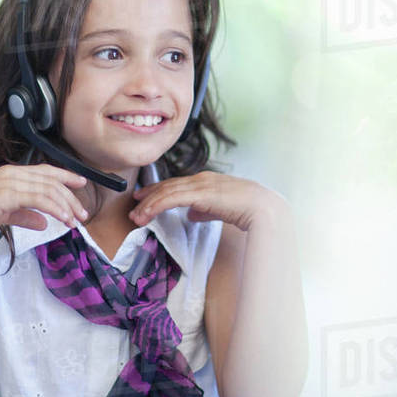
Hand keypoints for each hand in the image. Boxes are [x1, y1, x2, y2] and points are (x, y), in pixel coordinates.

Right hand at [0, 163, 90, 239]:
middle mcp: (13, 174)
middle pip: (51, 180)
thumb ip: (25, 216)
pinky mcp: (8, 194)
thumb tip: (45, 223)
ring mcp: (11, 182)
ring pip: (49, 189)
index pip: (45, 171)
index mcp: (11, 173)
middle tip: (82, 213)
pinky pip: (39, 199)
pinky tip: (63, 218)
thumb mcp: (4, 214)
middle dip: (70, 196)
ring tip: (76, 219)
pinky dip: (55, 208)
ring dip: (66, 205)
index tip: (80, 183)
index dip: (65, 176)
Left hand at [129, 171, 286, 232]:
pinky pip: (171, 199)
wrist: (263, 208)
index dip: (158, 190)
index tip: (144, 198)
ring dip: (148, 204)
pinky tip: (147, 213)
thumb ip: (206, 210)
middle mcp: (201, 179)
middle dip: (148, 197)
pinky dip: (156, 206)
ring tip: (136, 216)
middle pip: (167, 186)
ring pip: (166, 192)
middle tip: (134, 207)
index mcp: (207, 181)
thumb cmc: (248, 209)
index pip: (177, 184)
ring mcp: (200, 184)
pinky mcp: (200, 194)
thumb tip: (192, 214)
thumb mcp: (221, 209)